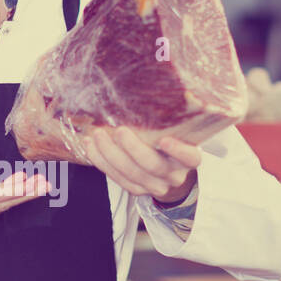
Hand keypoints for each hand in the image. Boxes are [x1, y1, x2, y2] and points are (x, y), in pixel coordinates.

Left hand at [81, 127, 200, 202]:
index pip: (189, 157)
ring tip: (98, 135)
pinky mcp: (138, 190)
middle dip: (133, 148)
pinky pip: (118, 178)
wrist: (169, 169)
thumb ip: (167, 121)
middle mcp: (174, 175)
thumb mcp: (176, 130)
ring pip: (131, 173)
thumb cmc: (171, 140)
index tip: (164, 140)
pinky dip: (102, 162)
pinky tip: (91, 146)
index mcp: (189, 158)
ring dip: (110, 154)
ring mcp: (156, 186)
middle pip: (153, 165)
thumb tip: (146, 90)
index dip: (178, 151)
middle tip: (119, 131)